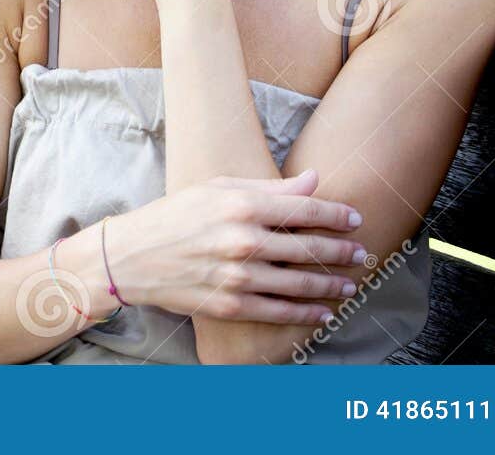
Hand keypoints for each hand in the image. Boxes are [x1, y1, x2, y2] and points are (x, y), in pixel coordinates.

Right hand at [109, 170, 367, 324]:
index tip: (355, 220)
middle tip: (361, 254)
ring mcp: (238, 276)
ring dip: (331, 286)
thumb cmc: (175, 215)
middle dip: (342, 252)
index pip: (305, 210)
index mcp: (241, 206)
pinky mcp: (230, 305)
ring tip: (350, 285)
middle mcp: (243, 241)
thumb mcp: (217, 189)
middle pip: (309, 249)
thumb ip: (270, 188)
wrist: (133, 256)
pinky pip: (279, 312)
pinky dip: (306, 315)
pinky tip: (323, 313)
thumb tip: (314, 181)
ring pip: (300, 284)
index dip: (337, 216)